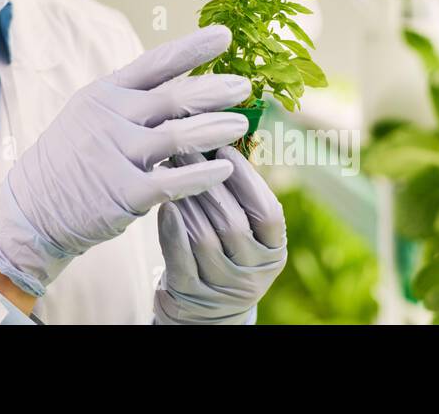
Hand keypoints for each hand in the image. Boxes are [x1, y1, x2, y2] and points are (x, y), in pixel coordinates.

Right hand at [0, 25, 249, 297]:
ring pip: (179, 137)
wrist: (33, 209)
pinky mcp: (125, 193)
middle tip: (246, 86)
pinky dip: (202, 174)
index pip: (155, 63)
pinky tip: (225, 169)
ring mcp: (117, 155)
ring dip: (216, 129)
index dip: (192, 48)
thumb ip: (129, 100)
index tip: (225, 35)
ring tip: (242, 125)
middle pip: (174, 97)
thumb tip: (180, 82)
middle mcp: (111, 119)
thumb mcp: (88, 114)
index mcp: (104, 94)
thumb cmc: (70, 158)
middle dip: (215, 89)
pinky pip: (174, 181)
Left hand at [154, 144, 287, 323]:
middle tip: (186, 145)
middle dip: (208, 180)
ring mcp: (224, 286)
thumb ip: (239, 195)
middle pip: (233, 223)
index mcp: (273, 250)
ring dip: (187, 200)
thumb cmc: (222, 249)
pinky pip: (182, 260)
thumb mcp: (244, 229)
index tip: (224, 146)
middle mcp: (254, 271)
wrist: (205, 306)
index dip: (247, 179)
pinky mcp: (193, 296)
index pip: (268, 212)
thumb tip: (222, 132)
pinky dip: (173, 230)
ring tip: (170, 167)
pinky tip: (164, 204)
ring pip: (205, 238)